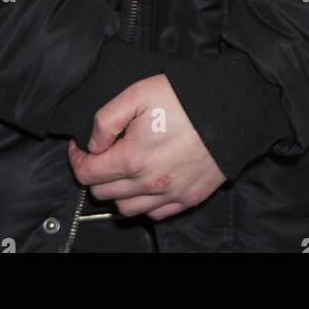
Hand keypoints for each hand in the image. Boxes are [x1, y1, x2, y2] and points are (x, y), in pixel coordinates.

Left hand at [67, 73, 226, 219]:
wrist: (231, 111)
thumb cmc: (183, 98)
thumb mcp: (137, 93)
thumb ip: (106, 120)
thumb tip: (92, 144)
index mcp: (132, 159)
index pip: (87, 174)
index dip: (77, 160)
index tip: (80, 147)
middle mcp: (149, 184)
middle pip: (104, 194)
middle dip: (96, 174)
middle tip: (103, 154)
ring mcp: (170, 195)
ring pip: (127, 209)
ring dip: (118, 192)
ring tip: (124, 169)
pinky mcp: (189, 198)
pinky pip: (156, 214)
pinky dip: (145, 203)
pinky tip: (148, 181)